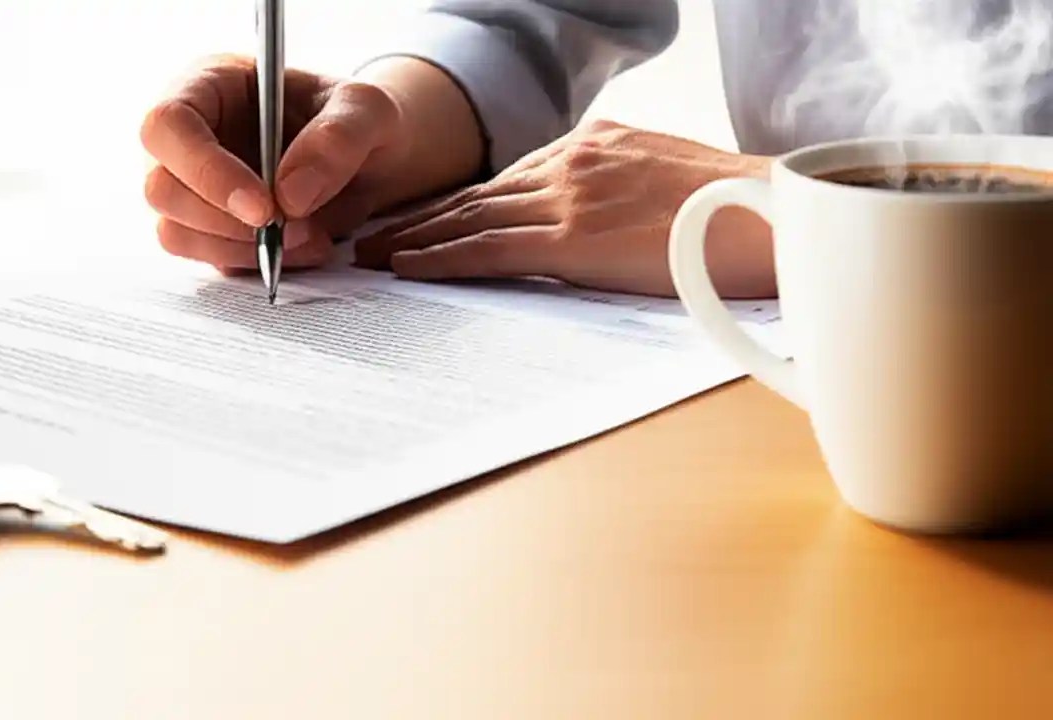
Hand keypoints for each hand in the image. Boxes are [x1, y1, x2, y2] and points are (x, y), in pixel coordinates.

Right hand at [140, 54, 408, 273]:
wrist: (374, 160)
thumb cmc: (358, 120)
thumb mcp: (367, 110)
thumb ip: (338, 138)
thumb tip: (289, 194)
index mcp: (209, 85)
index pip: (168, 124)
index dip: (205, 170)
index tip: (263, 207)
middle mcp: (188, 138)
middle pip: (160, 187)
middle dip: (226, 221)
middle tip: (295, 227)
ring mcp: (193, 187)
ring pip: (176, 232)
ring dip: (241, 248)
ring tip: (309, 237)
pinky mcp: (211, 229)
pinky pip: (210, 258)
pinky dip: (255, 264)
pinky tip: (303, 248)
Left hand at [354, 121, 775, 297]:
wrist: (774, 218)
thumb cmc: (732, 212)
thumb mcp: (664, 179)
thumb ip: (615, 190)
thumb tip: (592, 220)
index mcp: (594, 145)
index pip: (508, 178)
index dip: (458, 202)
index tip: (422, 219)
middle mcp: (573, 162)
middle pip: (478, 193)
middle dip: (421, 217)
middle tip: (373, 235)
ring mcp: (571, 196)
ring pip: (472, 218)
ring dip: (417, 239)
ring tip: (374, 257)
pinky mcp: (574, 237)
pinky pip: (491, 249)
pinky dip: (442, 258)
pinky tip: (409, 268)